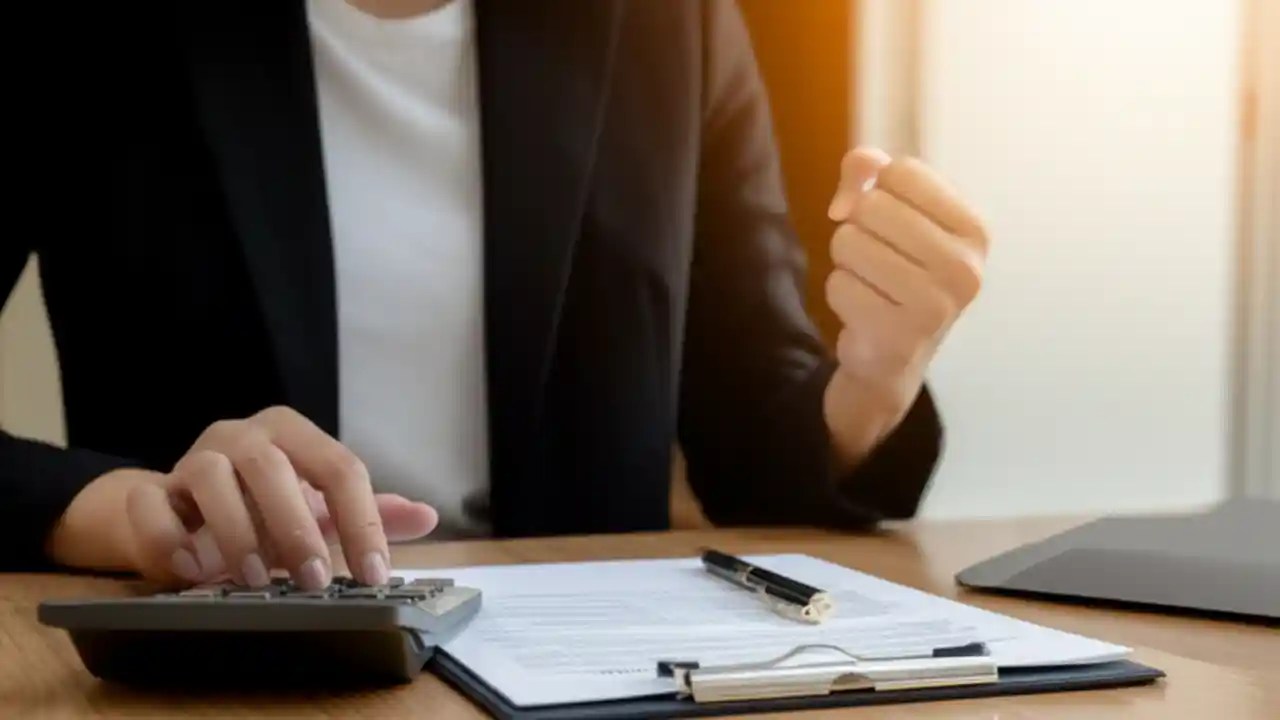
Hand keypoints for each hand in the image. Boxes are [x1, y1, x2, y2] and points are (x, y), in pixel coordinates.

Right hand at [46, 406, 438, 589]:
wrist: (184, 513)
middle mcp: (242, 437)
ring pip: (211, 478)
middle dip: (299, 528)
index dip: (361, 521)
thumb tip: (428, 515)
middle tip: (316, 580)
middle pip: (273, 468)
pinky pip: (150, 506)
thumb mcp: (321, 509)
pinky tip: (191, 571)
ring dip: (237, 532)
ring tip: (259, 579)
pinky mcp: (149, 492)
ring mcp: (191, 459)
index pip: (339, 467)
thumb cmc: (264, 508)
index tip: (375, 573)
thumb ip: (370, 513)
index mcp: (292, 434)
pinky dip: (168, 538)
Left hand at [821, 147, 988, 464]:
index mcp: (975, 231)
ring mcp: (935, 306)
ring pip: (847, 242)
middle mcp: (965, 268)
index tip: (890, 219)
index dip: (878, 189)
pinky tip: (865, 311)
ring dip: (846, 262)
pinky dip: (841, 294)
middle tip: (878, 258)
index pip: (902, 171)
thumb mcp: (893, 211)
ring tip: (872, 283)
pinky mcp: (897, 335)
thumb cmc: (897, 269)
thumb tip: (848, 192)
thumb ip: (866, 171)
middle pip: (871, 205)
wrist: (894, 354)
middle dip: (858, 227)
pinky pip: (837, 284)